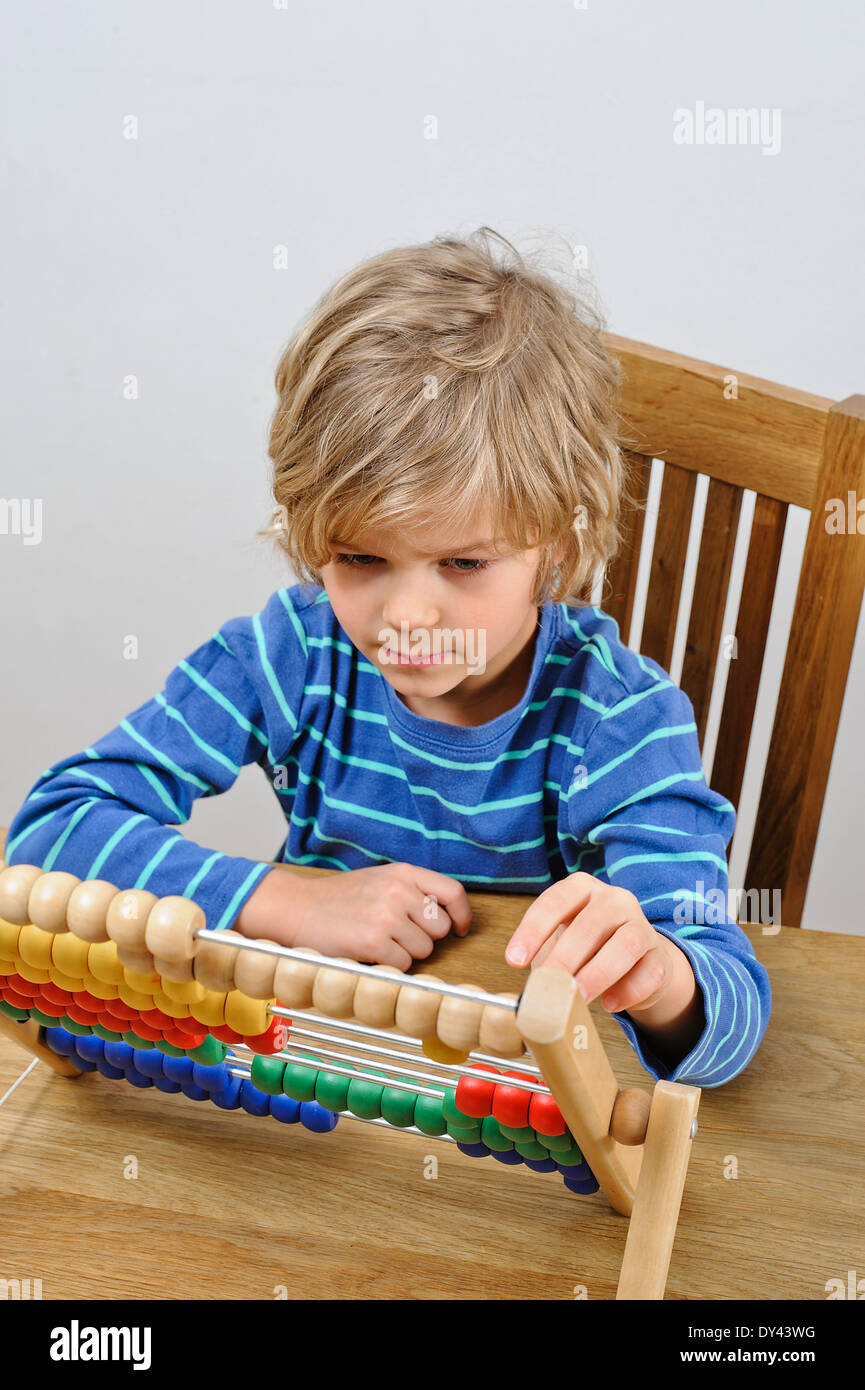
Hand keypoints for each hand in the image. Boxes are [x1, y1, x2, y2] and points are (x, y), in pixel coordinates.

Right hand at [238, 862, 471, 971]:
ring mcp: (387, 916)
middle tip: (396, 934)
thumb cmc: (339, 899)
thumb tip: (448, 917)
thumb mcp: (380, 880)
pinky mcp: (374, 942)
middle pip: (441, 929)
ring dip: (405, 953)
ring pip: (424, 950)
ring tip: (378, 940)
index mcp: (404, 873)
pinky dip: (389, 965)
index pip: (454, 892)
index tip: (460, 929)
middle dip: (424, 938)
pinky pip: (403, 965)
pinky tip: (369, 951)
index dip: (462, 915)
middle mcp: (399, 891)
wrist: (296, 907)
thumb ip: (412, 892)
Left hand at [505, 872, 676, 1016]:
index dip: (532, 930)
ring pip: (626, 944)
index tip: (514, 960)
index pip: (555, 901)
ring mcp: (642, 925)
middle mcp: (615, 900)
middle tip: (548, 985)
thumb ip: (546, 958)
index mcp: (582, 889)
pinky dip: (629, 991)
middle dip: (565, 957)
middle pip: (591, 924)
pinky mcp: (660, 956)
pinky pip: (650, 972)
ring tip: (578, 998)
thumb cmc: (588, 948)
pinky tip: (610, 1004)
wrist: (636, 960)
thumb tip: (530, 989)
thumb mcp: (561, 943)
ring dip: (598, 973)